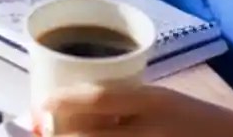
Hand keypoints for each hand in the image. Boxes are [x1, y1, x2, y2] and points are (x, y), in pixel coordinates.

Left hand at [40, 83, 232, 136]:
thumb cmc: (193, 118)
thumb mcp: (159, 100)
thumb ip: (120, 102)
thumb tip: (66, 107)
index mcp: (154, 102)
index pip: (99, 100)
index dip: (63, 102)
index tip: (39, 106)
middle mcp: (152, 131)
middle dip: (58, 136)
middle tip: (39, 132)